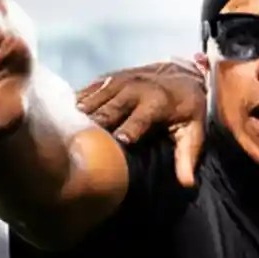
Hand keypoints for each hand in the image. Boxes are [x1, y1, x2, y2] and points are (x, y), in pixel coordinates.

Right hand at [76, 56, 207, 187]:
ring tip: (67, 130)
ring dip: (83, 113)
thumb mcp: (194, 131)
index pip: (140, 119)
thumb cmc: (188, 108)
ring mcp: (120, 81)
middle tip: (81, 139)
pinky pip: (89, 89)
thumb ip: (188, 157)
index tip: (117, 142)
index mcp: (158, 102)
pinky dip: (79, 102)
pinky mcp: (109, 78)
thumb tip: (187, 184)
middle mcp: (136, 89)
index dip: (128, 129)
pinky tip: (64, 116)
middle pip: (111, 108)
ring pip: (96, 98)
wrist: (182, 73)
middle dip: (97, 122)